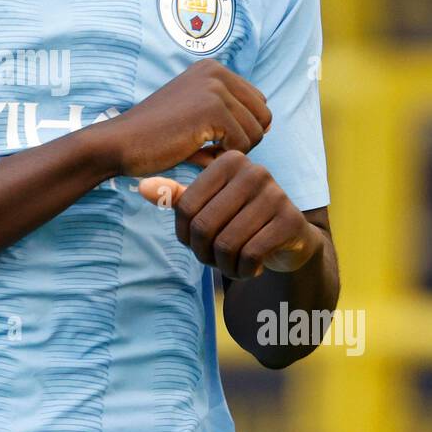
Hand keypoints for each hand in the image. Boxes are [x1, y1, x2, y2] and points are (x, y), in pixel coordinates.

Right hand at [95, 59, 271, 178]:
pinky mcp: (212, 108)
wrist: (120, 143)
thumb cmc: (156, 136)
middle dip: (241, 140)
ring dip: (230, 151)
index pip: (258, 104)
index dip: (240, 129)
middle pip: (263, 116)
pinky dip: (221, 158)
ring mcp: (215, 87)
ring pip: (256, 132)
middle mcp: (217, 71)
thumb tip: (270, 124)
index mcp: (213, 68)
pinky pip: (242, 144)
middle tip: (206, 148)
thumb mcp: (195, 113)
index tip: (207, 136)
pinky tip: (195, 154)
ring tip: (197, 150)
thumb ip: (230, 113)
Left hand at [137, 150, 324, 277]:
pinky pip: (251, 254)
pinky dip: (244, 270)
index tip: (195, 244)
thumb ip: (177, 197)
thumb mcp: (209, 206)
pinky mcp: (291, 220)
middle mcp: (254, 172)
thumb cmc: (241, 218)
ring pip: (227, 244)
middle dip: (203, 253)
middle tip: (213, 261)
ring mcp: (276, 194)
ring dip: (224, 266)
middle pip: (204, 226)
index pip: (186, 206)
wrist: (291, 239)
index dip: (184, 235)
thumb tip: (141, 186)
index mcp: (229, 161)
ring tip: (232, 266)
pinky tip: (252, 268)